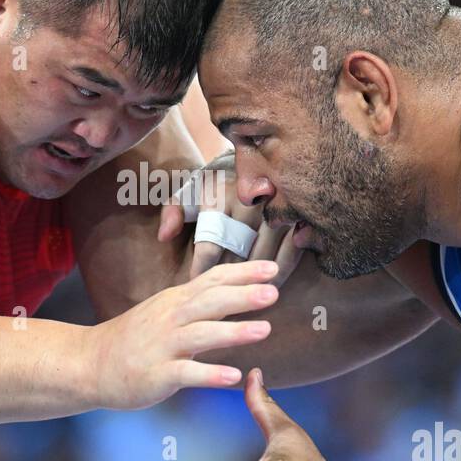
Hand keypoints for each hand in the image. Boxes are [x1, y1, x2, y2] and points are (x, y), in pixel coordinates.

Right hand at [89, 262, 278, 410]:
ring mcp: (163, 346)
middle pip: (209, 302)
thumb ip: (199, 302)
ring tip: (265, 329)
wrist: (91, 363)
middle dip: (242, 295)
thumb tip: (237, 292)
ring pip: (201, 334)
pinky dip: (210, 374)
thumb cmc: (136, 338)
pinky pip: (186, 373)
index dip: (243, 273)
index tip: (272, 267)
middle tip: (273, 291)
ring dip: (233, 331)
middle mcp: (171, 318)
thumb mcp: (166, 311)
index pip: (213, 280)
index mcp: (176, 301)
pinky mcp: (156, 374)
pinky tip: (234, 376)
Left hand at [157, 153, 304, 285]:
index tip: (196, 284)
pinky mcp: (296, 214)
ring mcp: (276, 208)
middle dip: (226, 279)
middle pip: (238, 255)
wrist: (251, 164)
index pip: (210, 245)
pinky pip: (291, 250)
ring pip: (265, 257)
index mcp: (219, 196)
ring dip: (254, 280)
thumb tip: (164, 236)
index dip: (201, 269)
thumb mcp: (187, 194)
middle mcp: (249, 202)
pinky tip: (271, 283)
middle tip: (219, 297)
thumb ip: (172, 213)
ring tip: (244, 296)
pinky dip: (282, 270)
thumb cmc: (213, 188)